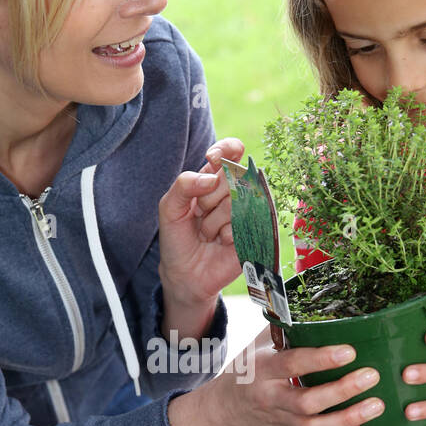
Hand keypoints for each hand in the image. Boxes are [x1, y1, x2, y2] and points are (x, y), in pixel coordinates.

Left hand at [157, 137, 244, 306]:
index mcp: (214, 178)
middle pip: (231, 175)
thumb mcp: (169, 207)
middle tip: (199, 215)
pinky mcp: (256, 231)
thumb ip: (183, 184)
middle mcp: (235, 191)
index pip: (231, 151)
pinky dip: (225, 234)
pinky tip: (221, 242)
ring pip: (235, 200)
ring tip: (208, 233)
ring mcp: (248, 211)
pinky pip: (241, 223)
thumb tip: (212, 177)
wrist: (185, 275)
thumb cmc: (177, 239)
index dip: (225, 150)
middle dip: (207, 197)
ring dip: (213, 220)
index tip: (211, 158)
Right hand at [168, 329, 387, 425]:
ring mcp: (282, 419)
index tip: (350, 351)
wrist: (224, 412)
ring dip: (348, 419)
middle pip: (307, 400)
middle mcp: (271, 397)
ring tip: (377, 405)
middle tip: (372, 376)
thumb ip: (284, 327)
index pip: (292, 364)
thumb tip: (316, 297)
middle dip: (342, 390)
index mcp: (263, 369)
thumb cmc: (248, 369)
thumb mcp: (258, 345)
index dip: (321, 359)